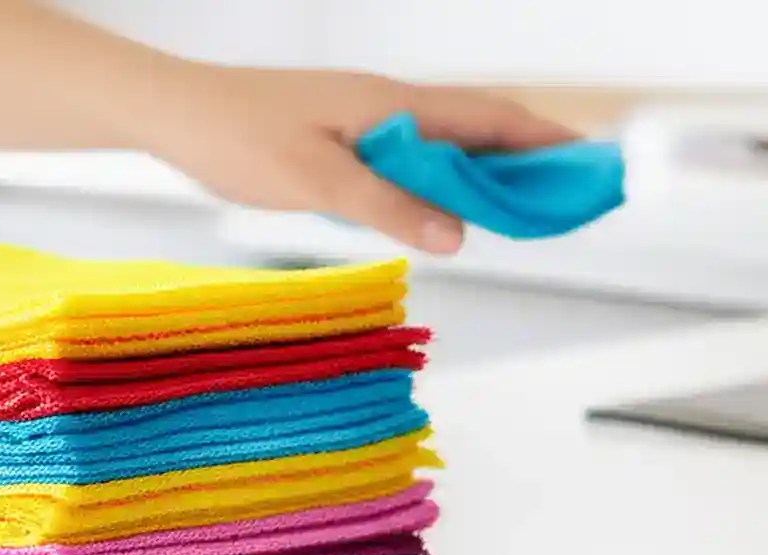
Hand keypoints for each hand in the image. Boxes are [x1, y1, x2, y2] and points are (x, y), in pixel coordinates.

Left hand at [138, 66, 579, 254]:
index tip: (591, 164)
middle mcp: (387, 105)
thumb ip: (389, 206)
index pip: (489, 117)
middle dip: (529, 158)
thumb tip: (461, 236)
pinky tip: (444, 205)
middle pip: (477, 128)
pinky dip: (441, 179)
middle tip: (570, 195)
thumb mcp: (317, 180)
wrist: (177, 113)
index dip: (544, 141)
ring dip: (486, 170)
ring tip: (523, 206)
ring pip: (443, 142)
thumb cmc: (238, 138)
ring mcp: (365, 118)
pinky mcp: (342, 136)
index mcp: (392, 105)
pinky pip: (410, 156)